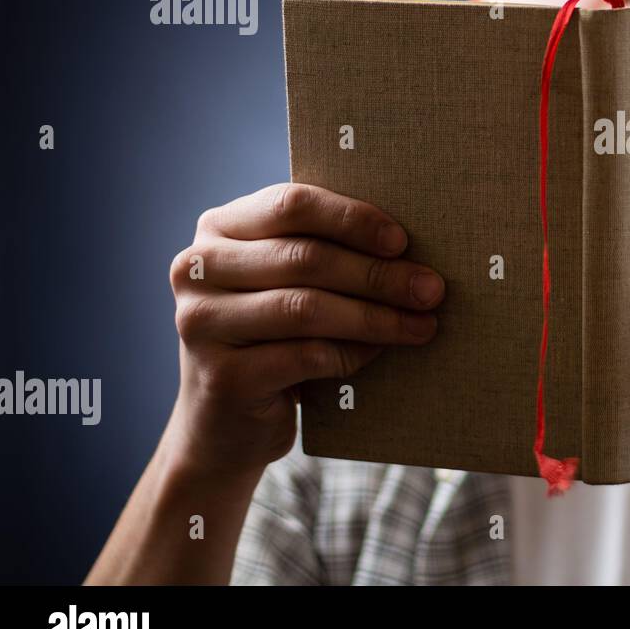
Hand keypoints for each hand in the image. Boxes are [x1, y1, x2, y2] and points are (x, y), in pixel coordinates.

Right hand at [167, 182, 443, 478]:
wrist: (222, 425)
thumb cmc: (271, 338)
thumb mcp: (285, 284)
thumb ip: (324, 253)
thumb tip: (410, 250)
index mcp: (219, 228)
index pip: (291, 204)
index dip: (353, 219)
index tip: (402, 241)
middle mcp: (197, 269)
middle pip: (305, 258)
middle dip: (378, 274)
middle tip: (432, 289)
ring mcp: (201, 323)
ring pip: (307, 307)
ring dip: (375, 316)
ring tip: (421, 325)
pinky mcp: (221, 377)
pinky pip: (305, 356)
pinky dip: (351, 353)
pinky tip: (379, 353)